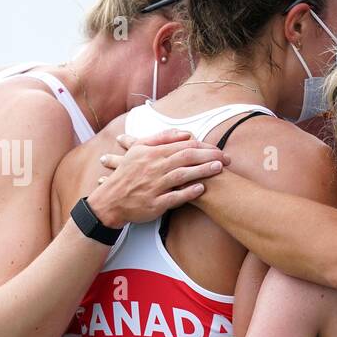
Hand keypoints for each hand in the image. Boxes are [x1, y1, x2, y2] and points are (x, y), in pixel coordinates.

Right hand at [86, 129, 229, 227]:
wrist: (110, 201)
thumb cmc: (128, 174)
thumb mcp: (139, 150)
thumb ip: (161, 138)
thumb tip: (185, 133)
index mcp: (152, 153)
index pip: (183, 145)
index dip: (203, 146)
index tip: (219, 149)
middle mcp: (154, 168)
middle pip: (185, 157)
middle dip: (208, 156)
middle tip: (226, 158)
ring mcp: (154, 186)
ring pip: (181, 175)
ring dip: (202, 171)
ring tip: (218, 168)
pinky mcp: (154, 203)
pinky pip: (173, 196)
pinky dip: (188, 192)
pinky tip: (201, 189)